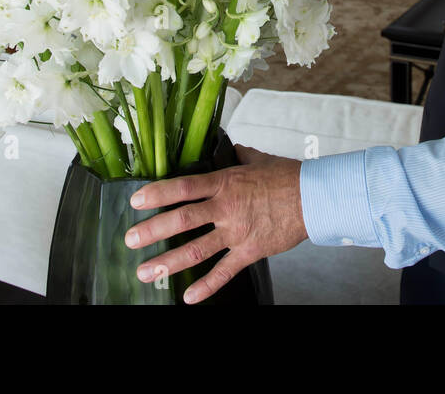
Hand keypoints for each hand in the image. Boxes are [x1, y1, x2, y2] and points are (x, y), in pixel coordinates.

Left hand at [125, 145, 307, 302]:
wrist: (314, 197)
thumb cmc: (288, 177)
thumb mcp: (258, 159)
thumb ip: (239, 156)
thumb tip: (232, 148)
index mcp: (224, 183)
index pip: (183, 187)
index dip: (157, 193)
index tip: (135, 200)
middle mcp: (225, 207)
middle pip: (181, 219)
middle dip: (152, 231)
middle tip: (130, 240)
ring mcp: (236, 231)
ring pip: (197, 249)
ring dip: (169, 262)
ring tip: (146, 272)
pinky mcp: (249, 250)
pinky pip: (224, 272)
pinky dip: (206, 287)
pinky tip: (189, 298)